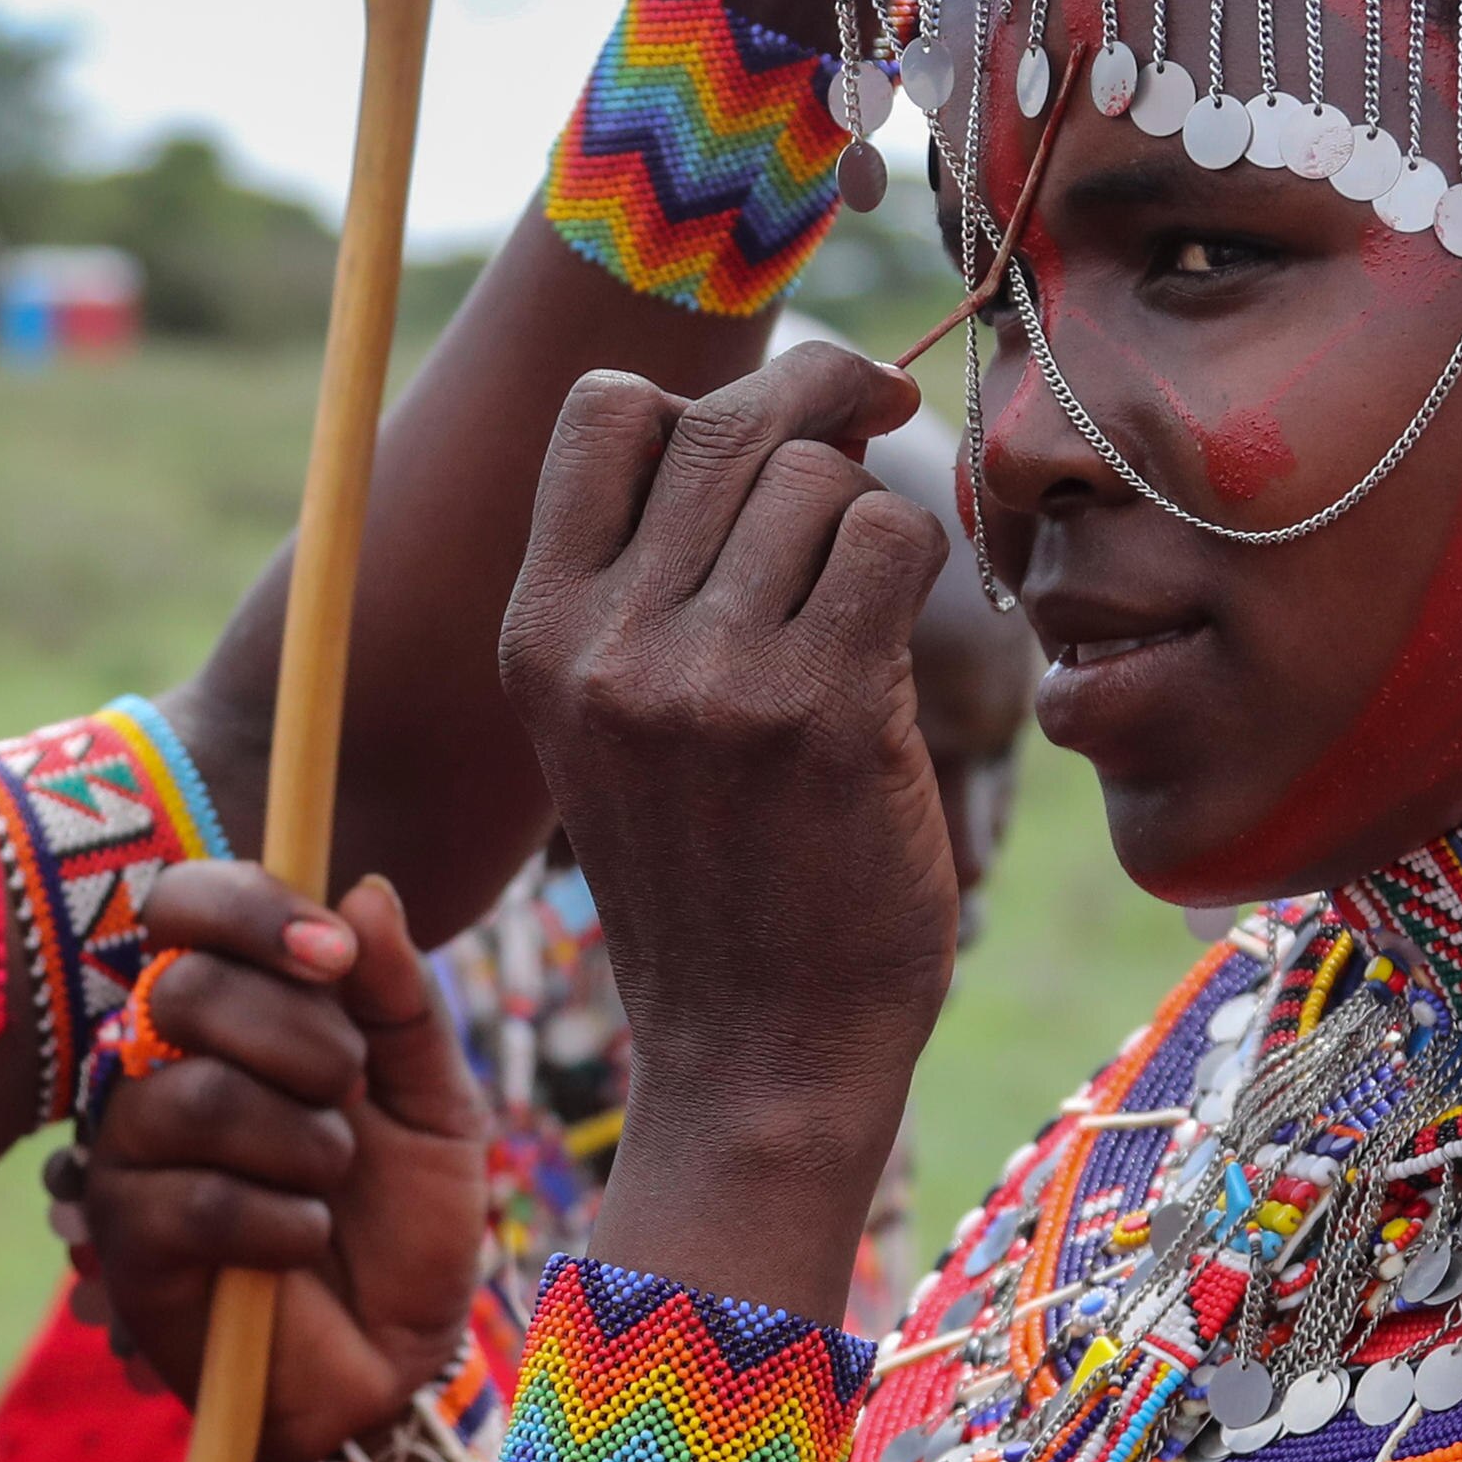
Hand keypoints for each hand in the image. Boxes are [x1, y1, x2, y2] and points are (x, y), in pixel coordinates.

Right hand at [65, 863, 492, 1461]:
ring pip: (191, 1097)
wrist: (397, 1363)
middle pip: (186, 988)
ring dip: (299, 1142)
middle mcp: (161, 1066)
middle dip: (303, 1041)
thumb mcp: (435, 1101)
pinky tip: (301, 1244)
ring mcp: (133, 1154)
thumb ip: (401, 1003)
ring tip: (330, 1182)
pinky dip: (279, 1222)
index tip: (332, 955)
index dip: (249, 909)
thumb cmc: (406, 1223)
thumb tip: (365, 892)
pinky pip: (196, 1200)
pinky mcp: (127, 1243)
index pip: (186, 906)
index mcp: (231, 1013)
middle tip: (348, 1096)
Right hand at [498, 337, 957, 1297]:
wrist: (755, 1063)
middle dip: (823, 402)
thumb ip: (648, 586)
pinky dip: (922, 566)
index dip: (706, 397)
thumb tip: (774, 416)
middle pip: (728, 422)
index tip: (782, 425)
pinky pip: (890, 539)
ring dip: (868, 518)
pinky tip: (906, 644)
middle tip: (882, 421)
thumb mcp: (617, 732)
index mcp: (538, 637)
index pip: (605, 412)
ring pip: (818, 477)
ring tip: (869, 607)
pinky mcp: (816, 712)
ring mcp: (705, 679)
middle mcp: (604, 646)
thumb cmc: (715, 887)